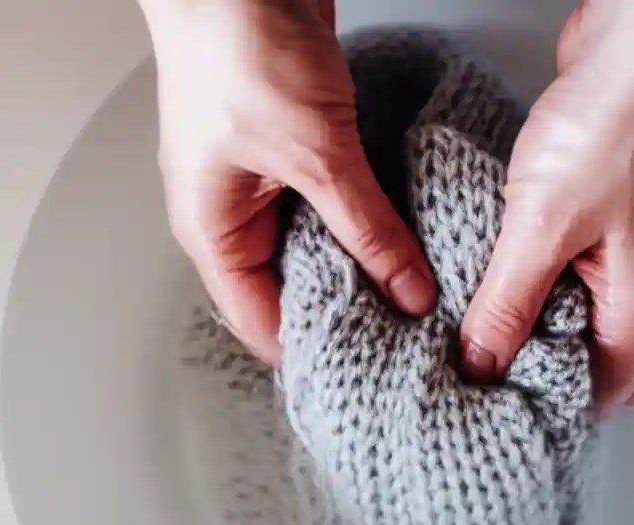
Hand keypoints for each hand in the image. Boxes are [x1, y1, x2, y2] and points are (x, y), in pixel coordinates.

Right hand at [140, 0, 435, 362]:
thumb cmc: (238, 50)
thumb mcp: (315, 154)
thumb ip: (367, 228)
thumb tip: (408, 289)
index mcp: (213, 232)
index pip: (262, 323)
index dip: (319, 349)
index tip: (380, 365)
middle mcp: (233, 213)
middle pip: (294, 285)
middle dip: (352, 306)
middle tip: (412, 333)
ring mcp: (264, 177)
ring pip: (320, 241)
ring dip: (365, 258)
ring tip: (420, 288)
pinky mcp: (294, 143)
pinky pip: (333, 198)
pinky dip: (366, 215)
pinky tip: (407, 229)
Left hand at [459, 0, 633, 412]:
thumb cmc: (618, 124)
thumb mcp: (541, 226)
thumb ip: (508, 304)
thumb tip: (482, 362)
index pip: (604, 395)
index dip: (547, 405)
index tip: (494, 398)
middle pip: (614, 366)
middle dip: (556, 374)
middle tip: (496, 364)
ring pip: (609, 320)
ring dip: (560, 325)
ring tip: (504, 314)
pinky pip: (608, 276)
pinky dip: (570, 285)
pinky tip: (532, 264)